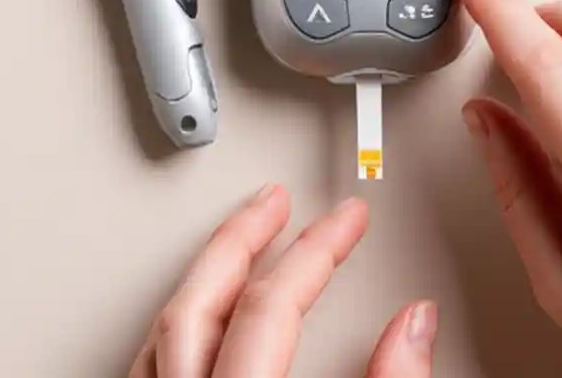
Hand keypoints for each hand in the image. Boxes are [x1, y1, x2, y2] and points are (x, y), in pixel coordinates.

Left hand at [129, 187, 436, 377]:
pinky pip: (148, 364)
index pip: (272, 307)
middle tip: (277, 201)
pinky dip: (178, 325)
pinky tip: (199, 312)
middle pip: (200, 303)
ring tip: (237, 240)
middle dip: (242, 239)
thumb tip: (414, 324)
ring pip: (164, 330)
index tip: (347, 219)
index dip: (316, 252)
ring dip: (204, 275)